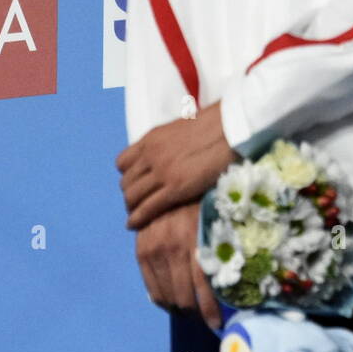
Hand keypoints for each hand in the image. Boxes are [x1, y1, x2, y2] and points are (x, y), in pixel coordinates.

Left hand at [115, 102, 237, 230]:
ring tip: (137, 215)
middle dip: (129, 194)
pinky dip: (137, 218)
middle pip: (125, 182)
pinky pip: (146, 208)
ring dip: (132, 207)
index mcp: (151, 139)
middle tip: (138, 204)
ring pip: (131, 196)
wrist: (230, 128)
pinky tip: (134, 225)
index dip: (127, 175)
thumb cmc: (214, 126)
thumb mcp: (180, 130)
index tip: (136, 183)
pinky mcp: (174, 188)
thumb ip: (168, 144)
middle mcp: (150, 155)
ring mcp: (161, 172)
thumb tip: (169, 155)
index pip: (122, 162)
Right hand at [135, 199, 222, 330]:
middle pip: (185, 296)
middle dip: (196, 312)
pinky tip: (172, 303)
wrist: (173, 177)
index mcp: (197, 239)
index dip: (210, 311)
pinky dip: (162, 300)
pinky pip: (151, 288)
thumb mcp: (215, 219)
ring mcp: (156, 250)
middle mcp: (174, 247)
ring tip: (190, 310)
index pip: (204, 287)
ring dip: (180, 309)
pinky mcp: (143, 251)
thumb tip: (228, 282)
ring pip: (167, 296)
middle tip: (203, 316)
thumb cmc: (203, 198)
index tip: (216, 324)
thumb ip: (218, 249)